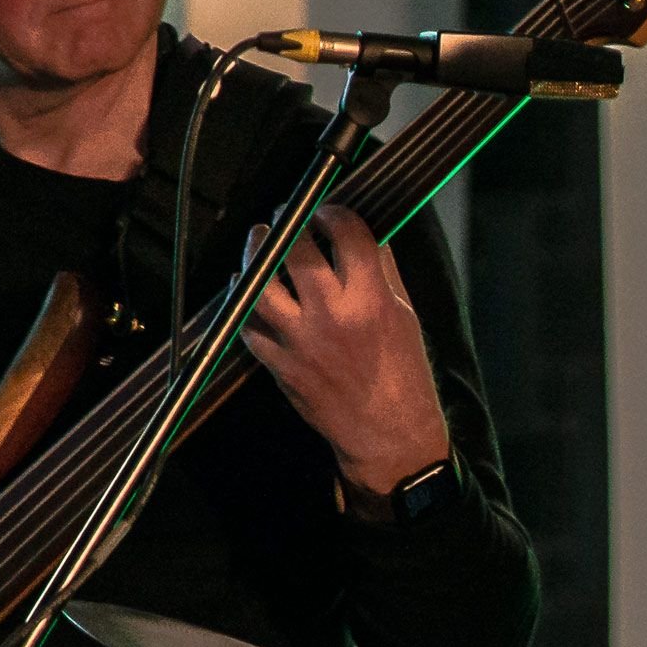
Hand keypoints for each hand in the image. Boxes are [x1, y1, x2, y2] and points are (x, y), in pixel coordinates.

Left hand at [245, 210, 452, 498]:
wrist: (386, 433)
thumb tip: (365, 234)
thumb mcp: (403, 316)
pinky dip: (243, 297)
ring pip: (260, 279)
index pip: (347, 234)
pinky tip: (248, 285)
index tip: (330, 213)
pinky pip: (247, 320)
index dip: (335, 213)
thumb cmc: (402, 375)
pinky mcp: (277, 361)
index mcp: (371, 301)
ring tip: (260, 239)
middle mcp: (332, 316)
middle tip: (290, 217)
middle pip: (297, 247)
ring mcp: (299, 339)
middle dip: (291, 222)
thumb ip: (382, 272)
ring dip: (256, 251)